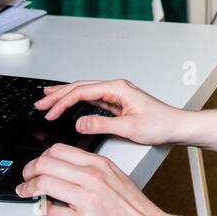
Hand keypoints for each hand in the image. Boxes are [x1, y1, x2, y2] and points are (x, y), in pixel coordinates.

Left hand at [16, 143, 167, 215]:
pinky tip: (48, 212)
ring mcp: (89, 197)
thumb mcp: (117, 180)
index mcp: (101, 164)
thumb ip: (93, 173)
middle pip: (46, 163)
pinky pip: (53, 212)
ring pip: (44, 183)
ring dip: (29, 189)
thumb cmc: (137, 212)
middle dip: (28, 172)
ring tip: (26, 194)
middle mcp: (94, 177)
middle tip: (25, 180)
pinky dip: (46, 211)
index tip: (35, 167)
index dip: (40, 158)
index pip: (59, 150)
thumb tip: (65, 173)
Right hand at [33, 77, 188, 147]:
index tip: (49, 112)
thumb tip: (80, 123)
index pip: (82, 91)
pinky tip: (68, 103)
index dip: (62, 102)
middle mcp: (116, 88)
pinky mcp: (118, 102)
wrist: (177, 126)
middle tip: (39, 103)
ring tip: (46, 100)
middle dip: (57, 95)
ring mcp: (116, 94)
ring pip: (84, 91)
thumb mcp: (130, 128)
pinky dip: (76, 101)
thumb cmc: (161, 125)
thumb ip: (102, 125)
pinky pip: (91, 98)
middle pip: (80, 87)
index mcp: (118, 89)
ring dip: (65, 96)